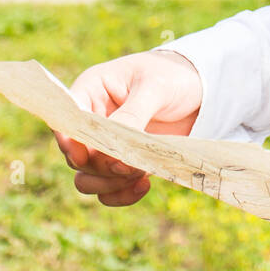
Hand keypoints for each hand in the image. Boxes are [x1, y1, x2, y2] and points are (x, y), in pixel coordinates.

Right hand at [55, 50, 201, 206]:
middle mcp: (93, 120)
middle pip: (76, 156)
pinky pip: (112, 189)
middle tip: (127, 167)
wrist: (203, 90)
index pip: (66, 120)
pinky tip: (145, 185)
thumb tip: (113, 158)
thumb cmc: (173, 76)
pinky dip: (122, 194)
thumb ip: (132, 118)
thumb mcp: (154, 88)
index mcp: (91, 91)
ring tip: (139, 176)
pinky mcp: (126, 162)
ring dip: (108, 185)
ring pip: (88, 178)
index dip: (68, 142)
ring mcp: (108, 145)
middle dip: (98, 168)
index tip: (83, 158)